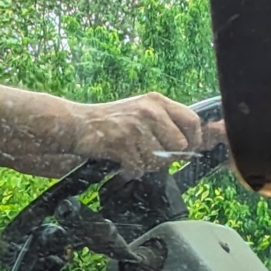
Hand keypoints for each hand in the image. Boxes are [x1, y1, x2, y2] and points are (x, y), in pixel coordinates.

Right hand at [81, 93, 215, 178]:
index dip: (193, 140)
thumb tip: (188, 147)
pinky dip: (132, 169)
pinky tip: (123, 160)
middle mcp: (149, 111)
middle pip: (179, 146)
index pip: (192, 121)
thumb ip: (165, 123)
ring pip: (159, 160)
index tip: (186, 150)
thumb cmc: (111, 120)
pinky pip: (139, 168)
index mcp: (156, 101)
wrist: (77, 123)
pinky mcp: (122, 144)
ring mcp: (135, 127)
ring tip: (132, 154)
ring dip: (146, 164)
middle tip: (151, 154)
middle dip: (167, 156)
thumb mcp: (141, 110)